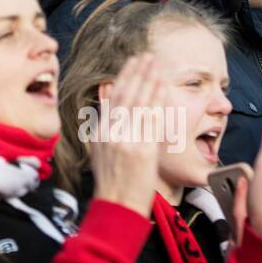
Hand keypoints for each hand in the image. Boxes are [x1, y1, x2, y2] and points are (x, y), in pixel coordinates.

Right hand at [90, 54, 163, 218]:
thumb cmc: (111, 180)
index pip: (114, 97)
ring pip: (140, 104)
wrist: (118, 206)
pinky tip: (163, 88)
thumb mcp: (98, 148)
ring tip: (156, 65)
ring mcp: (127, 141)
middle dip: (138, 73)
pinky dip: (157, 101)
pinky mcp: (143, 150)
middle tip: (147, 56)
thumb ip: (103, 120)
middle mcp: (112, 133)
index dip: (124, 77)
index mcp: (101, 131)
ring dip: (149, 81)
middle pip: (127, 95)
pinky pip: (152, 120)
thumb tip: (106, 94)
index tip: (133, 62)